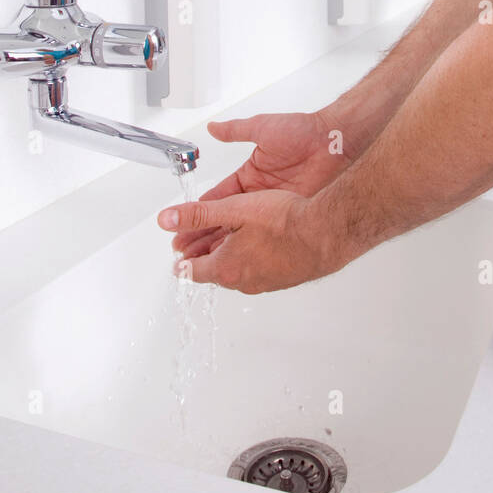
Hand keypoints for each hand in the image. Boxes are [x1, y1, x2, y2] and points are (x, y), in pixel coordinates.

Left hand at [157, 190, 335, 293]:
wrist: (325, 234)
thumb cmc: (285, 222)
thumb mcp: (234, 209)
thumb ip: (198, 214)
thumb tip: (167, 219)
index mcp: (225, 267)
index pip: (191, 271)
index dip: (182, 260)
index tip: (177, 256)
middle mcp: (242, 281)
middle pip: (213, 271)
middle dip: (203, 256)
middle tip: (196, 245)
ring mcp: (263, 283)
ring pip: (236, 271)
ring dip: (227, 256)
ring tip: (226, 241)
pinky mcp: (281, 279)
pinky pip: (256, 270)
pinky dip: (249, 258)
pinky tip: (257, 244)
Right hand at [179, 108, 353, 259]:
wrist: (335, 142)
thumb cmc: (304, 131)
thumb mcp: (263, 128)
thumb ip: (236, 130)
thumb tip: (213, 128)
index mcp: (250, 174)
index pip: (219, 197)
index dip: (199, 211)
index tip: (181, 222)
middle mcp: (261, 194)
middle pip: (227, 220)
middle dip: (204, 234)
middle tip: (183, 250)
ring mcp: (275, 206)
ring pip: (243, 232)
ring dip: (223, 246)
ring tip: (202, 261)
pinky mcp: (290, 213)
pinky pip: (265, 233)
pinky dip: (250, 247)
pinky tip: (236, 260)